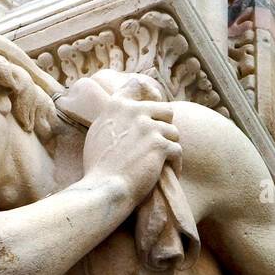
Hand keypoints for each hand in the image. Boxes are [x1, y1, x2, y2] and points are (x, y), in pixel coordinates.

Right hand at [73, 75, 181, 208]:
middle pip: (166, 110)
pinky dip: (176, 164)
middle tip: (162, 145)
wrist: (105, 190)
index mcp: (116, 105)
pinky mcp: (160, 144)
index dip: (151, 94)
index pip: (137, 84)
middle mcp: (133, 111)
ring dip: (171, 148)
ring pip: (174, 132)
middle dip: (166, 127)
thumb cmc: (98, 169)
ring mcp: (148, 127)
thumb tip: (123, 112)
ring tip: (165, 162)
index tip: (156, 105)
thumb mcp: (98, 133)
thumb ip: (113, 119)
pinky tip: (170, 173)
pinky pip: (177, 150)